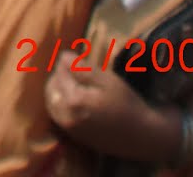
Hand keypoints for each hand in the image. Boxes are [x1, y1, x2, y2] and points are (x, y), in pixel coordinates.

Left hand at [45, 51, 178, 163]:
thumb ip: (81, 68)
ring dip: (58, 90)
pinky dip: (61, 104)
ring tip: (74, 83)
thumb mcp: (107, 80)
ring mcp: (68, 128)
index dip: (67, 63)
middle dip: (59, 76)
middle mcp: (65, 116)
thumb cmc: (126, 103)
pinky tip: (75, 99)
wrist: (141, 135)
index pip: (59, 73)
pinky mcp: (73, 136)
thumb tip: (62, 57)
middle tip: (75, 70)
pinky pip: (58, 115)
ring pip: (51, 102)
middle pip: (51, 88)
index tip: (77, 59)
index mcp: (73, 100)